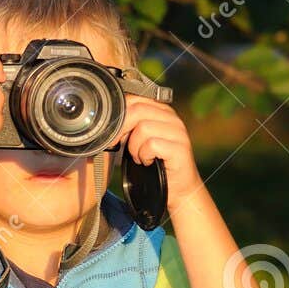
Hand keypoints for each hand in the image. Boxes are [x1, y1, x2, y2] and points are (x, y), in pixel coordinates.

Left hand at [115, 96, 201, 212]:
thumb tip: (107, 124)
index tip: (112, 134)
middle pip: (138, 110)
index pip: (135, 99)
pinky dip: (144, 156)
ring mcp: (178, 132)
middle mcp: (172, 117)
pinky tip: (148, 162)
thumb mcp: (139, 141)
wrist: (178, 188)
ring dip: (134, 146)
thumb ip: (129, 127)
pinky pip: (152, 145)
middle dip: (122, 129)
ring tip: (139, 156)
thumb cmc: (155, 164)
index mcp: (161, 111)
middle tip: (119, 146)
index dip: (118, 115)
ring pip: (143, 128)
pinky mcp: (180, 148)